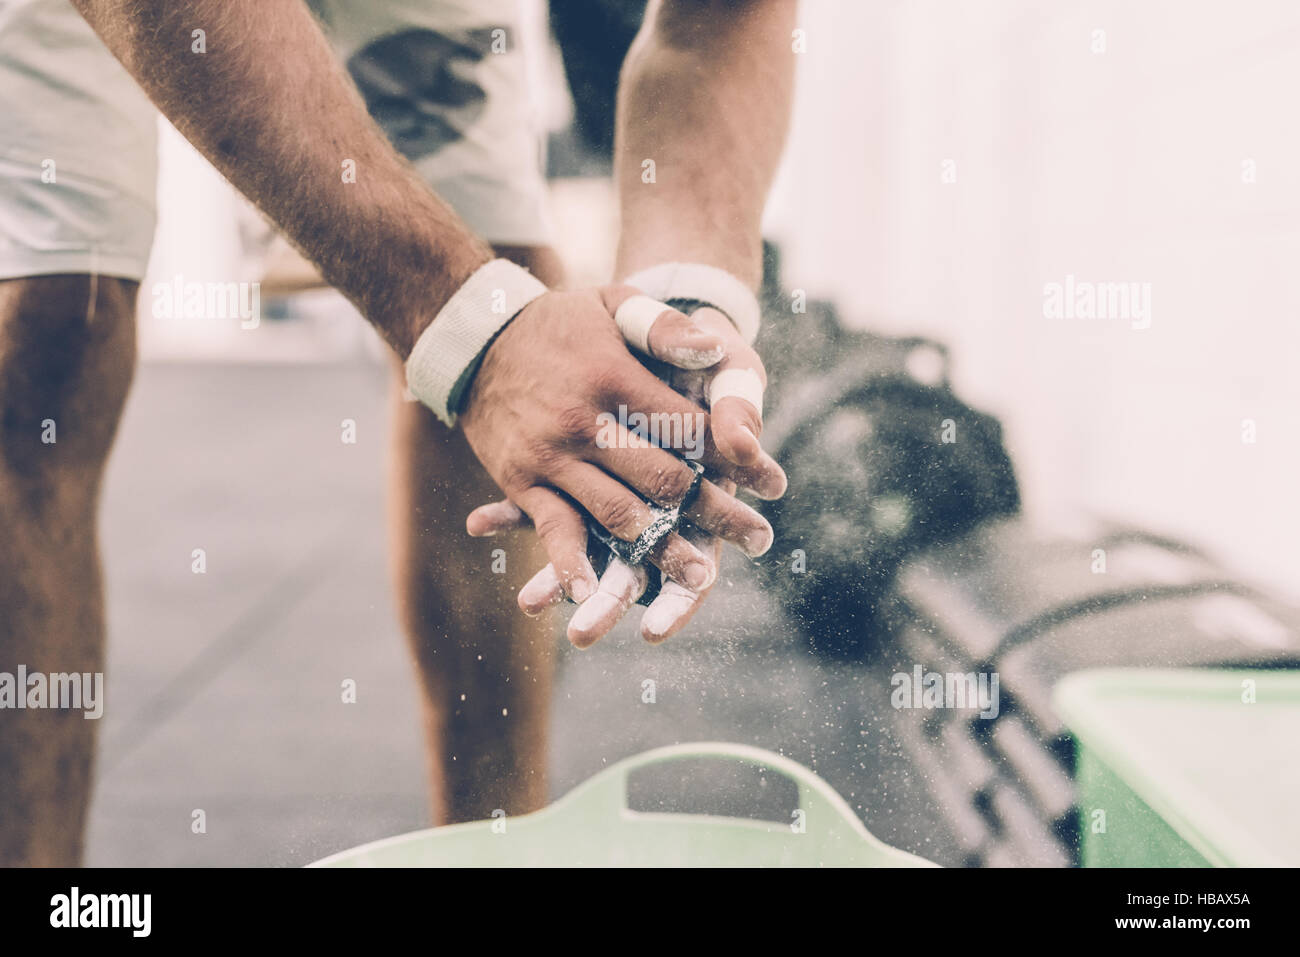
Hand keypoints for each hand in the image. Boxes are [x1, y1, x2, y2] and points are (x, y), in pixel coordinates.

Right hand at [458, 286, 784, 623]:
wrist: (475, 337)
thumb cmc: (561, 321)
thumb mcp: (614, 302)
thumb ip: (666, 327)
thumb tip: (716, 350)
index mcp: (615, 378)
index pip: (690, 427)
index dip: (739, 458)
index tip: (776, 486)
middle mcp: (584, 422)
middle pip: (664, 480)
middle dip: (716, 513)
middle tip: (759, 540)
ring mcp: (550, 456)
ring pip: (616, 515)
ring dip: (662, 550)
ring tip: (703, 577)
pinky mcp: (521, 481)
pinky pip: (551, 528)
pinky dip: (570, 563)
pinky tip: (593, 592)